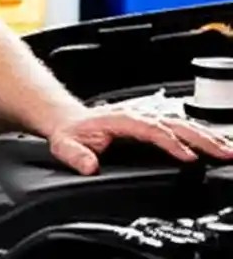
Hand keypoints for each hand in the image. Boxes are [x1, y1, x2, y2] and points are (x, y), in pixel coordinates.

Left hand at [47, 106, 232, 174]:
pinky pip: (184, 129)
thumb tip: (89, 165)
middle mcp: (139, 116)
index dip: (171, 143)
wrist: (69, 120)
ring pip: (185, 126)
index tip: (189, 158)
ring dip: (210, 138)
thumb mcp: (64, 145)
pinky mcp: (156, 125)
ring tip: (230, 151)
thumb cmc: (71, 133)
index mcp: (120, 119)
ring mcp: (149, 119)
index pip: (151, 130)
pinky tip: (221, 145)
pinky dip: (205, 136)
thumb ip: (75, 155)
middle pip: (176, 125)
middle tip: (225, 154)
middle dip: (203, 140)